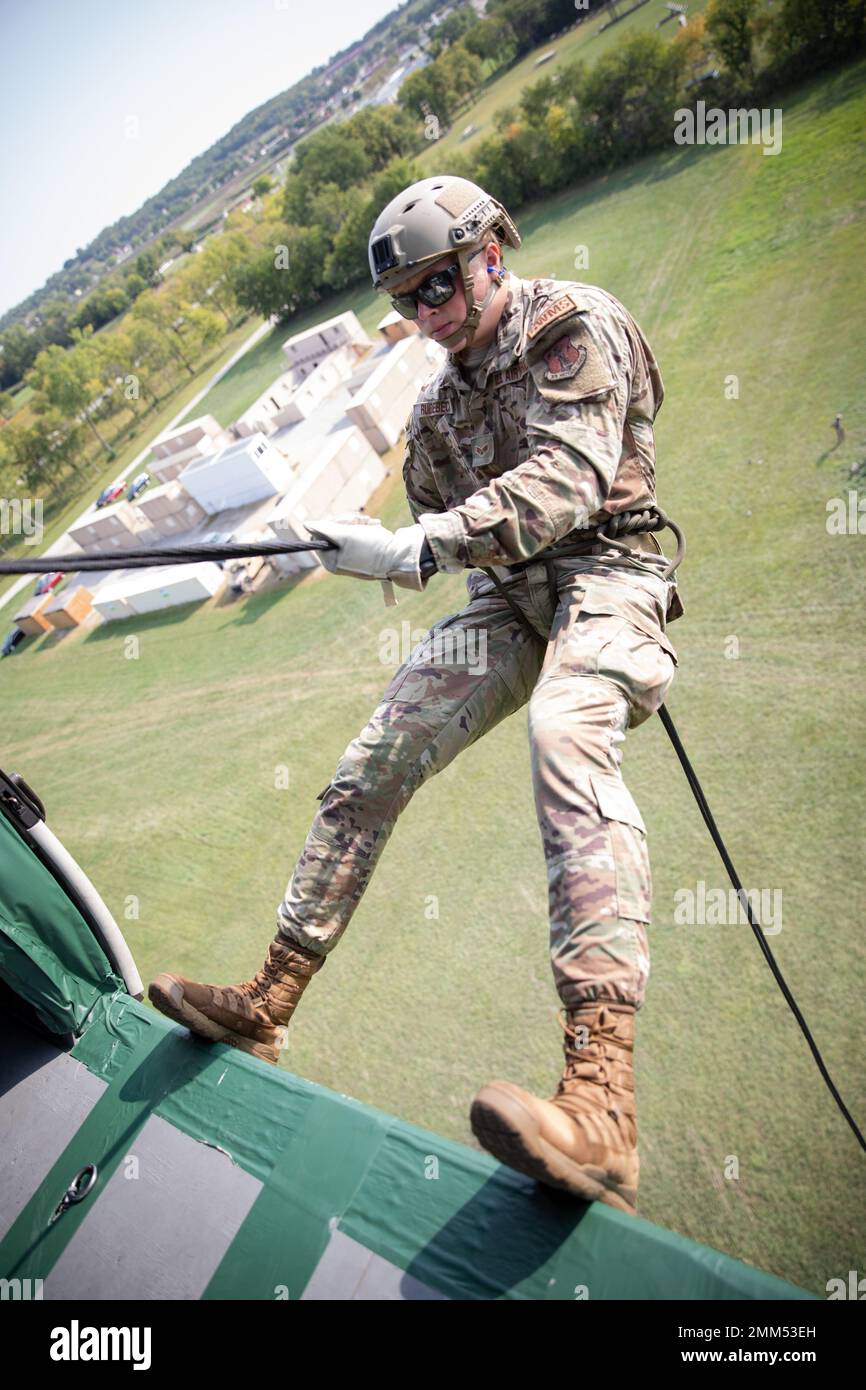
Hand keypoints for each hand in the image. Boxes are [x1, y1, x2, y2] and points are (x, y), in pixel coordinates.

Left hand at [305, 513, 432, 591]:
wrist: (399, 556)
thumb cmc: (372, 547)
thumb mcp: (345, 535)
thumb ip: (324, 530)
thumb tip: (306, 525)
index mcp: (331, 562)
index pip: (320, 536)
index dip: (332, 524)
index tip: (348, 520)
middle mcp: (339, 561)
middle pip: (333, 532)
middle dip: (348, 522)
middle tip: (361, 519)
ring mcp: (352, 557)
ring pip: (347, 530)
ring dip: (359, 523)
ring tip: (372, 524)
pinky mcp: (364, 553)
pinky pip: (359, 534)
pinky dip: (367, 528)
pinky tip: (376, 527)